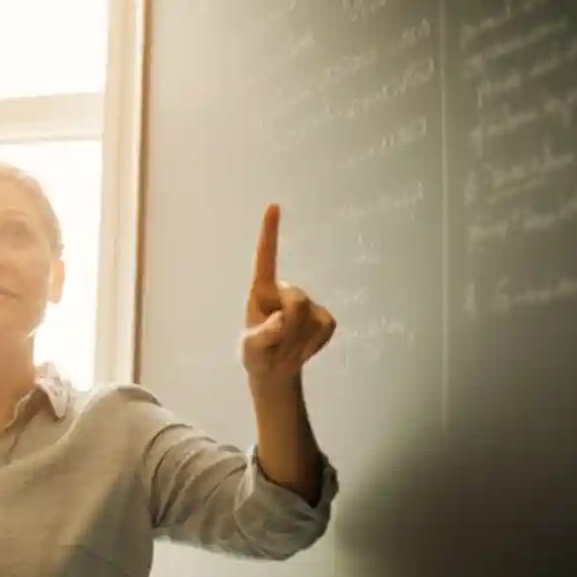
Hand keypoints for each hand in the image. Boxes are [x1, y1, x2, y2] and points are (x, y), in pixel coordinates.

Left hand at [243, 204, 335, 384]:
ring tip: (286, 349)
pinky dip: (314, 344)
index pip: (265, 258)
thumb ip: (261, 336)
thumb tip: (281, 321)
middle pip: (297, 300)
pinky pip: (325, 328)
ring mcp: (308, 303)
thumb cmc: (257, 353)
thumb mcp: (251, 350)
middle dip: (289, 327)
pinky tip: (303, 348)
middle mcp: (285, 290)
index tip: (273, 206)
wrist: (276, 370)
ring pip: (311, 318)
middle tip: (277, 346)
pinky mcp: (325, 318)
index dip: (269, 233)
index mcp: (262, 291)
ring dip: (298, 341)